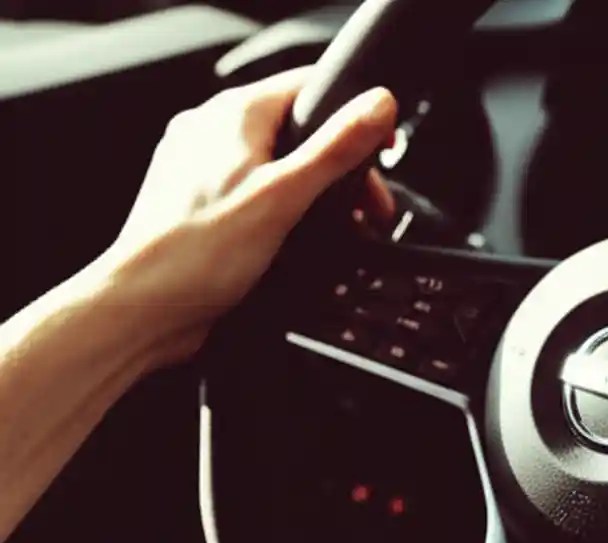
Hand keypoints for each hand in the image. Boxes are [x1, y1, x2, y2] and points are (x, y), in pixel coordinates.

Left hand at [91, 67, 397, 364]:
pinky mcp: (200, 201)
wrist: (143, 309)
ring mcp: (202, 166)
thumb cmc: (198, 255)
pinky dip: (285, 211)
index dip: (355, 114)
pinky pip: (257, 192)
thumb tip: (378, 105)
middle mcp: (213, 131)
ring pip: (278, 164)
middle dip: (342, 168)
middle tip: (369, 206)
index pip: (310, 85)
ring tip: (341, 228)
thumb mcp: (285, 196)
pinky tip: (300, 243)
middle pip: (299, 130)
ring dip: (316, 193)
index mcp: (234, 115)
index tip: (382, 147)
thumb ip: (336, 148)